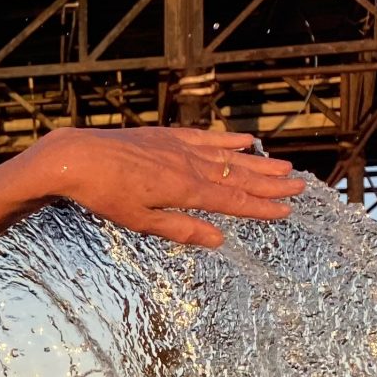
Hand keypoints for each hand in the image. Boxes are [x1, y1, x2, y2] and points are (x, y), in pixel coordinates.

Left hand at [31, 127, 304, 247]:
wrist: (76, 156)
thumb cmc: (103, 194)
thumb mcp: (139, 220)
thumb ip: (181, 229)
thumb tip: (219, 240)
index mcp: (185, 191)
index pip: (233, 202)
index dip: (262, 208)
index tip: (287, 211)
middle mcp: (188, 166)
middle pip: (238, 178)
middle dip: (270, 184)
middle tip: (301, 186)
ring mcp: (179, 147)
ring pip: (227, 156)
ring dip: (257, 162)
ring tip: (284, 165)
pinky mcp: (165, 135)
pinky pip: (205, 137)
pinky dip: (227, 139)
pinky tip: (244, 140)